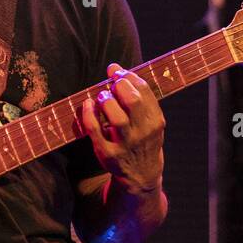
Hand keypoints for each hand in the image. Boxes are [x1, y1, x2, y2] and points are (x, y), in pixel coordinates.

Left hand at [78, 63, 165, 194]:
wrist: (141, 175)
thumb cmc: (142, 140)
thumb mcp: (150, 121)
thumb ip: (137, 96)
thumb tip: (114, 68)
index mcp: (155, 121)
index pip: (143, 91)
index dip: (128, 76)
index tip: (117, 72)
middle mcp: (142, 133)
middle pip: (132, 101)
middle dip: (119, 86)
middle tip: (111, 84)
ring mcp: (125, 144)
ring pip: (116, 117)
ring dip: (106, 100)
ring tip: (102, 96)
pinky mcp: (107, 153)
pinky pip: (94, 131)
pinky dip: (88, 115)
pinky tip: (87, 105)